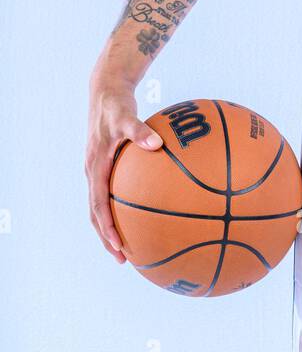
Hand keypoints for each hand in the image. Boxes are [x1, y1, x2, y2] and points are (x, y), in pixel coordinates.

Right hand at [86, 72, 162, 261]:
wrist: (106, 92)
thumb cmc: (117, 104)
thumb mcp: (126, 116)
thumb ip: (141, 131)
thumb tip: (158, 144)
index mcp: (95, 168)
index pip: (98, 207)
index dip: (107, 229)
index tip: (119, 247)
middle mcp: (94, 173)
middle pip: (97, 214)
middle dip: (108, 238)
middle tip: (124, 259)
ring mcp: (99, 170)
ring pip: (102, 206)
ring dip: (113, 226)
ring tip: (133, 244)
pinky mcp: (108, 165)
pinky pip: (114, 192)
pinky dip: (125, 206)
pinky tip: (147, 210)